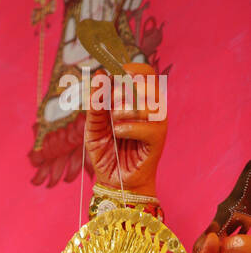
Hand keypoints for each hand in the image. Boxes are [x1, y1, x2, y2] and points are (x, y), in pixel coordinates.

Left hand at [84, 63, 166, 195]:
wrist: (114, 182)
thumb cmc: (106, 153)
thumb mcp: (94, 127)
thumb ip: (96, 104)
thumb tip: (99, 75)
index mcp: (138, 100)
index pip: (143, 71)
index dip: (128, 69)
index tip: (110, 77)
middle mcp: (150, 107)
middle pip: (146, 82)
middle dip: (123, 89)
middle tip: (110, 106)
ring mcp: (156, 122)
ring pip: (147, 103)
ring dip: (124, 110)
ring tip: (113, 125)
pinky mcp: (158, 140)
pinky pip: (149, 126)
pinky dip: (130, 127)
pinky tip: (118, 133)